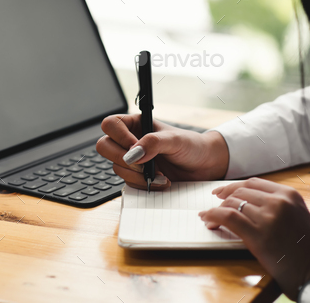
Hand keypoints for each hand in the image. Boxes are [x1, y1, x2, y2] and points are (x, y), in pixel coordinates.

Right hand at [96, 114, 228, 189]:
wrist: (205, 165)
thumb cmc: (192, 145)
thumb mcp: (174, 140)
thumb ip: (153, 143)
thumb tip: (132, 155)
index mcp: (135, 124)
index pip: (111, 124)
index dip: (118, 136)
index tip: (135, 146)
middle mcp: (129, 140)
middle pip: (104, 146)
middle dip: (122, 159)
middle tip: (143, 165)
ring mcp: (131, 159)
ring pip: (115, 166)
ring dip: (136, 175)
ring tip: (160, 175)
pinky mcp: (136, 175)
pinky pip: (127, 182)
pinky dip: (143, 184)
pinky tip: (161, 181)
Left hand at [199, 178, 309, 299]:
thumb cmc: (306, 247)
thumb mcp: (296, 215)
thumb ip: (275, 204)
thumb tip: (244, 200)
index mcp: (288, 195)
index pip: (252, 183)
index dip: (233, 187)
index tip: (222, 192)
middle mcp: (278, 202)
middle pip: (240, 193)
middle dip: (224, 200)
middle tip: (215, 207)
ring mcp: (268, 218)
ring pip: (231, 204)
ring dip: (217, 211)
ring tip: (211, 218)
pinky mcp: (258, 235)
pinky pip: (227, 217)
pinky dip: (213, 216)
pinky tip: (208, 220)